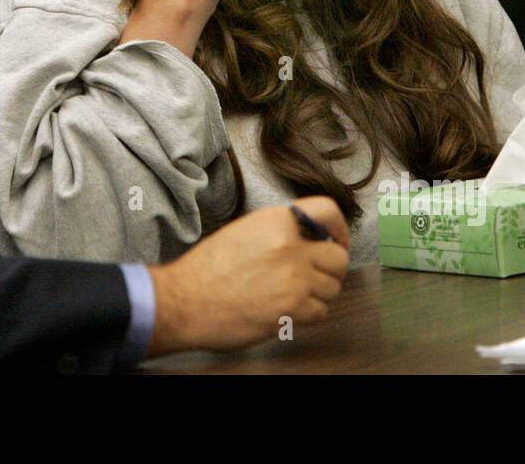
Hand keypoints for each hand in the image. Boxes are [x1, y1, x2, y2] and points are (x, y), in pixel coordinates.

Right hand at [145, 196, 350, 355]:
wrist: (185, 300)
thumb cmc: (207, 268)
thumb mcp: (244, 231)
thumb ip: (279, 230)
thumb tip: (309, 238)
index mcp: (277, 221)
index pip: (328, 211)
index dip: (339, 227)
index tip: (336, 240)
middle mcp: (289, 247)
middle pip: (338, 257)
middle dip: (331, 268)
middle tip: (316, 273)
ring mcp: (293, 280)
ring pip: (332, 287)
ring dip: (319, 293)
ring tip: (295, 293)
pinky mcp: (291, 310)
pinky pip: (321, 312)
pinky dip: (309, 313)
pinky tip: (289, 309)